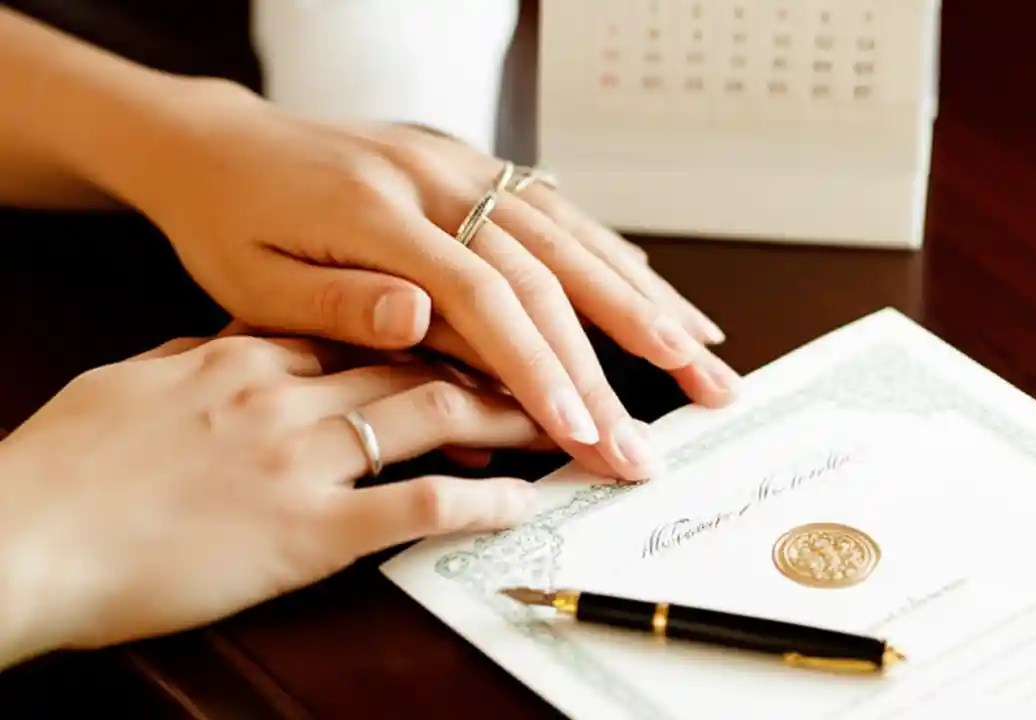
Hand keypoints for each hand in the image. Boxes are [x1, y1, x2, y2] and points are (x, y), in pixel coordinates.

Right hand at [0, 335, 541, 666]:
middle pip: (415, 359)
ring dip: (510, 415)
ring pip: (430, 412)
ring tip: (565, 422)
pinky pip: (413, 506)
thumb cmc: (66, 464)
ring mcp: (299, 456)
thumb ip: (199, 358)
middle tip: (553, 365)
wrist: (26, 532)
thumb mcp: (134, 382)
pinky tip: (523, 501)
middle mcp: (285, 390)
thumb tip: (229, 344)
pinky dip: (479, 502)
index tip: (482, 332)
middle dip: (495, 359)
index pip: (365, 323)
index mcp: (245, 352)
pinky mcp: (305, 529)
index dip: (437, 328)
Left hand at [114, 83, 738, 481]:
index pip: (484, 298)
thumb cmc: (231, 221)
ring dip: (647, 295)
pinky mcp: (473, 166)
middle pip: (554, 265)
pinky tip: (655, 290)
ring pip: (574, 232)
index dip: (543, 366)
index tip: (587, 430)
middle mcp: (437, 178)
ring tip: (707, 350)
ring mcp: (462, 166)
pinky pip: (558, 210)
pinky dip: (615, 253)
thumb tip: (422, 326)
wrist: (220, 144)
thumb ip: (342, 304)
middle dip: (633, 341)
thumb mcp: (254, 279)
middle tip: (697, 397)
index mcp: (379, 212)